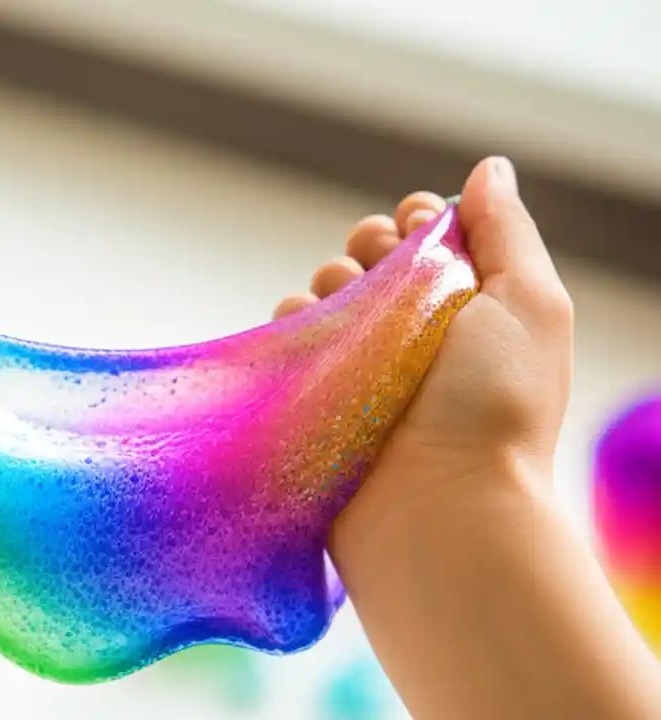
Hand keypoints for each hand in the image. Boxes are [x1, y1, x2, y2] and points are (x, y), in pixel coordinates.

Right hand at [281, 161, 660, 718]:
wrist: (438, 511)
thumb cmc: (496, 409)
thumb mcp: (529, 302)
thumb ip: (507, 230)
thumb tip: (487, 169)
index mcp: (468, 309)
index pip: (428, 236)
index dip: (417, 219)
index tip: (419, 227)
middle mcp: (413, 335)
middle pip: (371, 252)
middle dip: (371, 246)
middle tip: (385, 277)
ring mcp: (360, 366)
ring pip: (324, 285)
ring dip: (332, 284)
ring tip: (353, 323)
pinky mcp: (313, 393)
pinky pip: (285, 328)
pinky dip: (293, 320)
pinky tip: (312, 340)